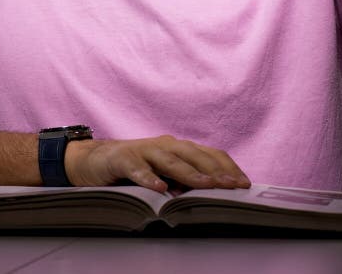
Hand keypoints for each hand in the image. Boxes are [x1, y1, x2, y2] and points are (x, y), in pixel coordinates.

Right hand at [64, 135, 250, 192]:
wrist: (97, 159)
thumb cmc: (137, 168)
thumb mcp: (165, 173)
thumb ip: (185, 180)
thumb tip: (215, 196)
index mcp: (179, 148)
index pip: (209, 154)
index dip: (228, 167)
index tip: (244, 183)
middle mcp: (165, 145)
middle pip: (195, 155)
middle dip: (216, 171)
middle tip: (233, 186)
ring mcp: (145, 150)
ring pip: (171, 160)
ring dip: (190, 173)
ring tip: (206, 185)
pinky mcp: (124, 158)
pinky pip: (138, 169)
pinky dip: (149, 178)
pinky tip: (159, 189)